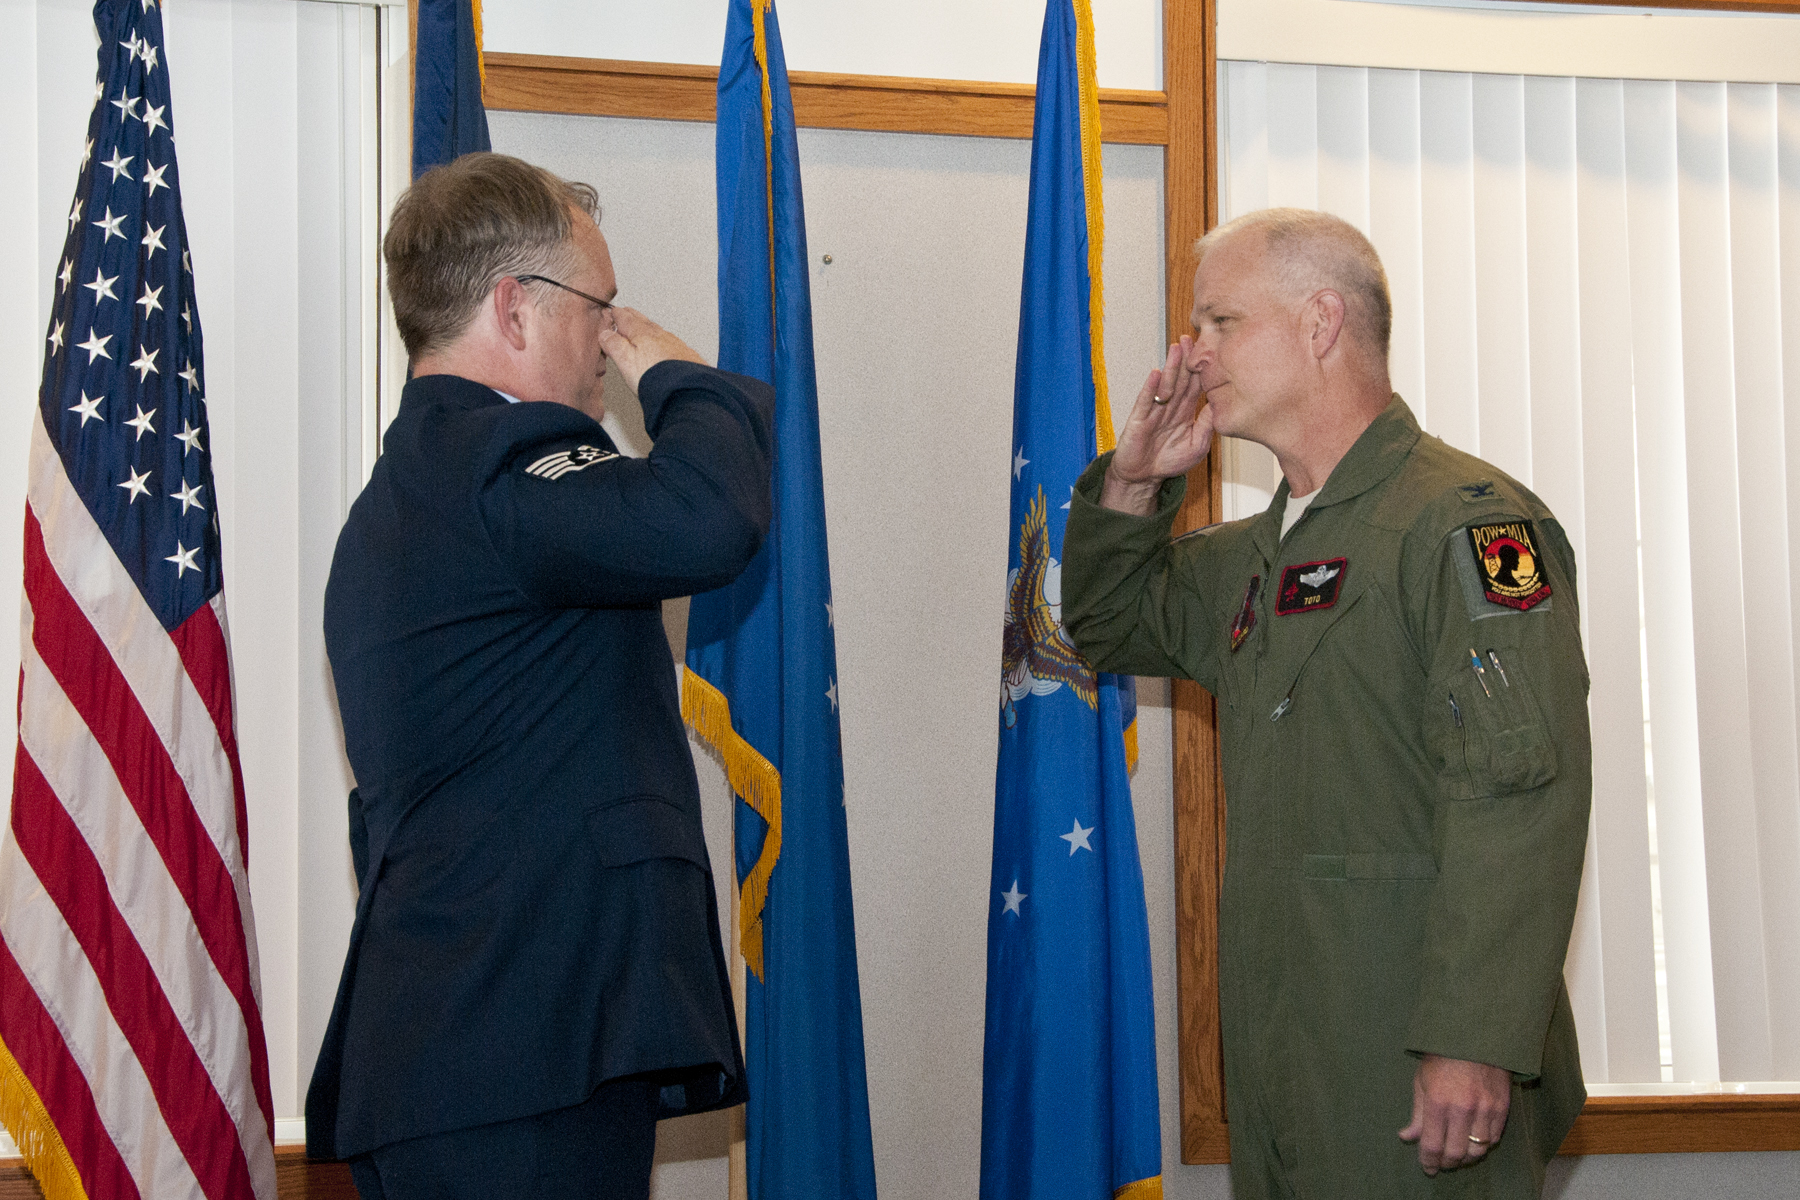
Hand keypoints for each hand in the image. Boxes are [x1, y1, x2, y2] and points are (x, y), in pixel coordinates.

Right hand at [597, 307, 706, 390]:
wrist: (686, 391)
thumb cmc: (656, 378)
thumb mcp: (626, 361)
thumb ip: (614, 345)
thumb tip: (605, 334)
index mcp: (642, 334)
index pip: (626, 318)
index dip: (617, 314)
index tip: (612, 311)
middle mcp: (660, 336)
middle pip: (643, 321)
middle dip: (632, 316)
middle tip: (626, 313)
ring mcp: (675, 345)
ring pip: (658, 331)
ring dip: (648, 328)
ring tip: (642, 328)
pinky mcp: (686, 356)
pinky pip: (671, 342)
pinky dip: (663, 341)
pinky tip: (664, 347)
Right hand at [1099, 337, 1213, 514]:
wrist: (1143, 477)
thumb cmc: (1169, 462)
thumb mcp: (1197, 445)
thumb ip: (1207, 425)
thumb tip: (1219, 404)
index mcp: (1185, 411)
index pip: (1196, 386)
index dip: (1202, 369)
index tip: (1210, 352)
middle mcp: (1170, 407)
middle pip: (1181, 379)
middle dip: (1187, 359)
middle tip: (1193, 338)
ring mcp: (1154, 411)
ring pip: (1165, 385)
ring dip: (1171, 367)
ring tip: (1176, 348)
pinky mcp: (1139, 419)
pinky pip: (1146, 401)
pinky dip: (1151, 388)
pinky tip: (1156, 374)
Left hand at [1398, 1054, 1511, 1174]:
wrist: (1474, 1036)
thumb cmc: (1442, 1057)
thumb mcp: (1422, 1081)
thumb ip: (1417, 1114)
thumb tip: (1406, 1137)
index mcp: (1438, 1101)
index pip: (1432, 1144)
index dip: (1428, 1161)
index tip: (1427, 1168)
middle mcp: (1463, 1108)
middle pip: (1457, 1153)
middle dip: (1447, 1163)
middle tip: (1442, 1163)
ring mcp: (1485, 1109)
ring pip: (1478, 1150)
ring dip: (1467, 1158)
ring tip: (1458, 1155)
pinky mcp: (1502, 1107)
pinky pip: (1494, 1138)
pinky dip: (1484, 1145)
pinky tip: (1475, 1141)